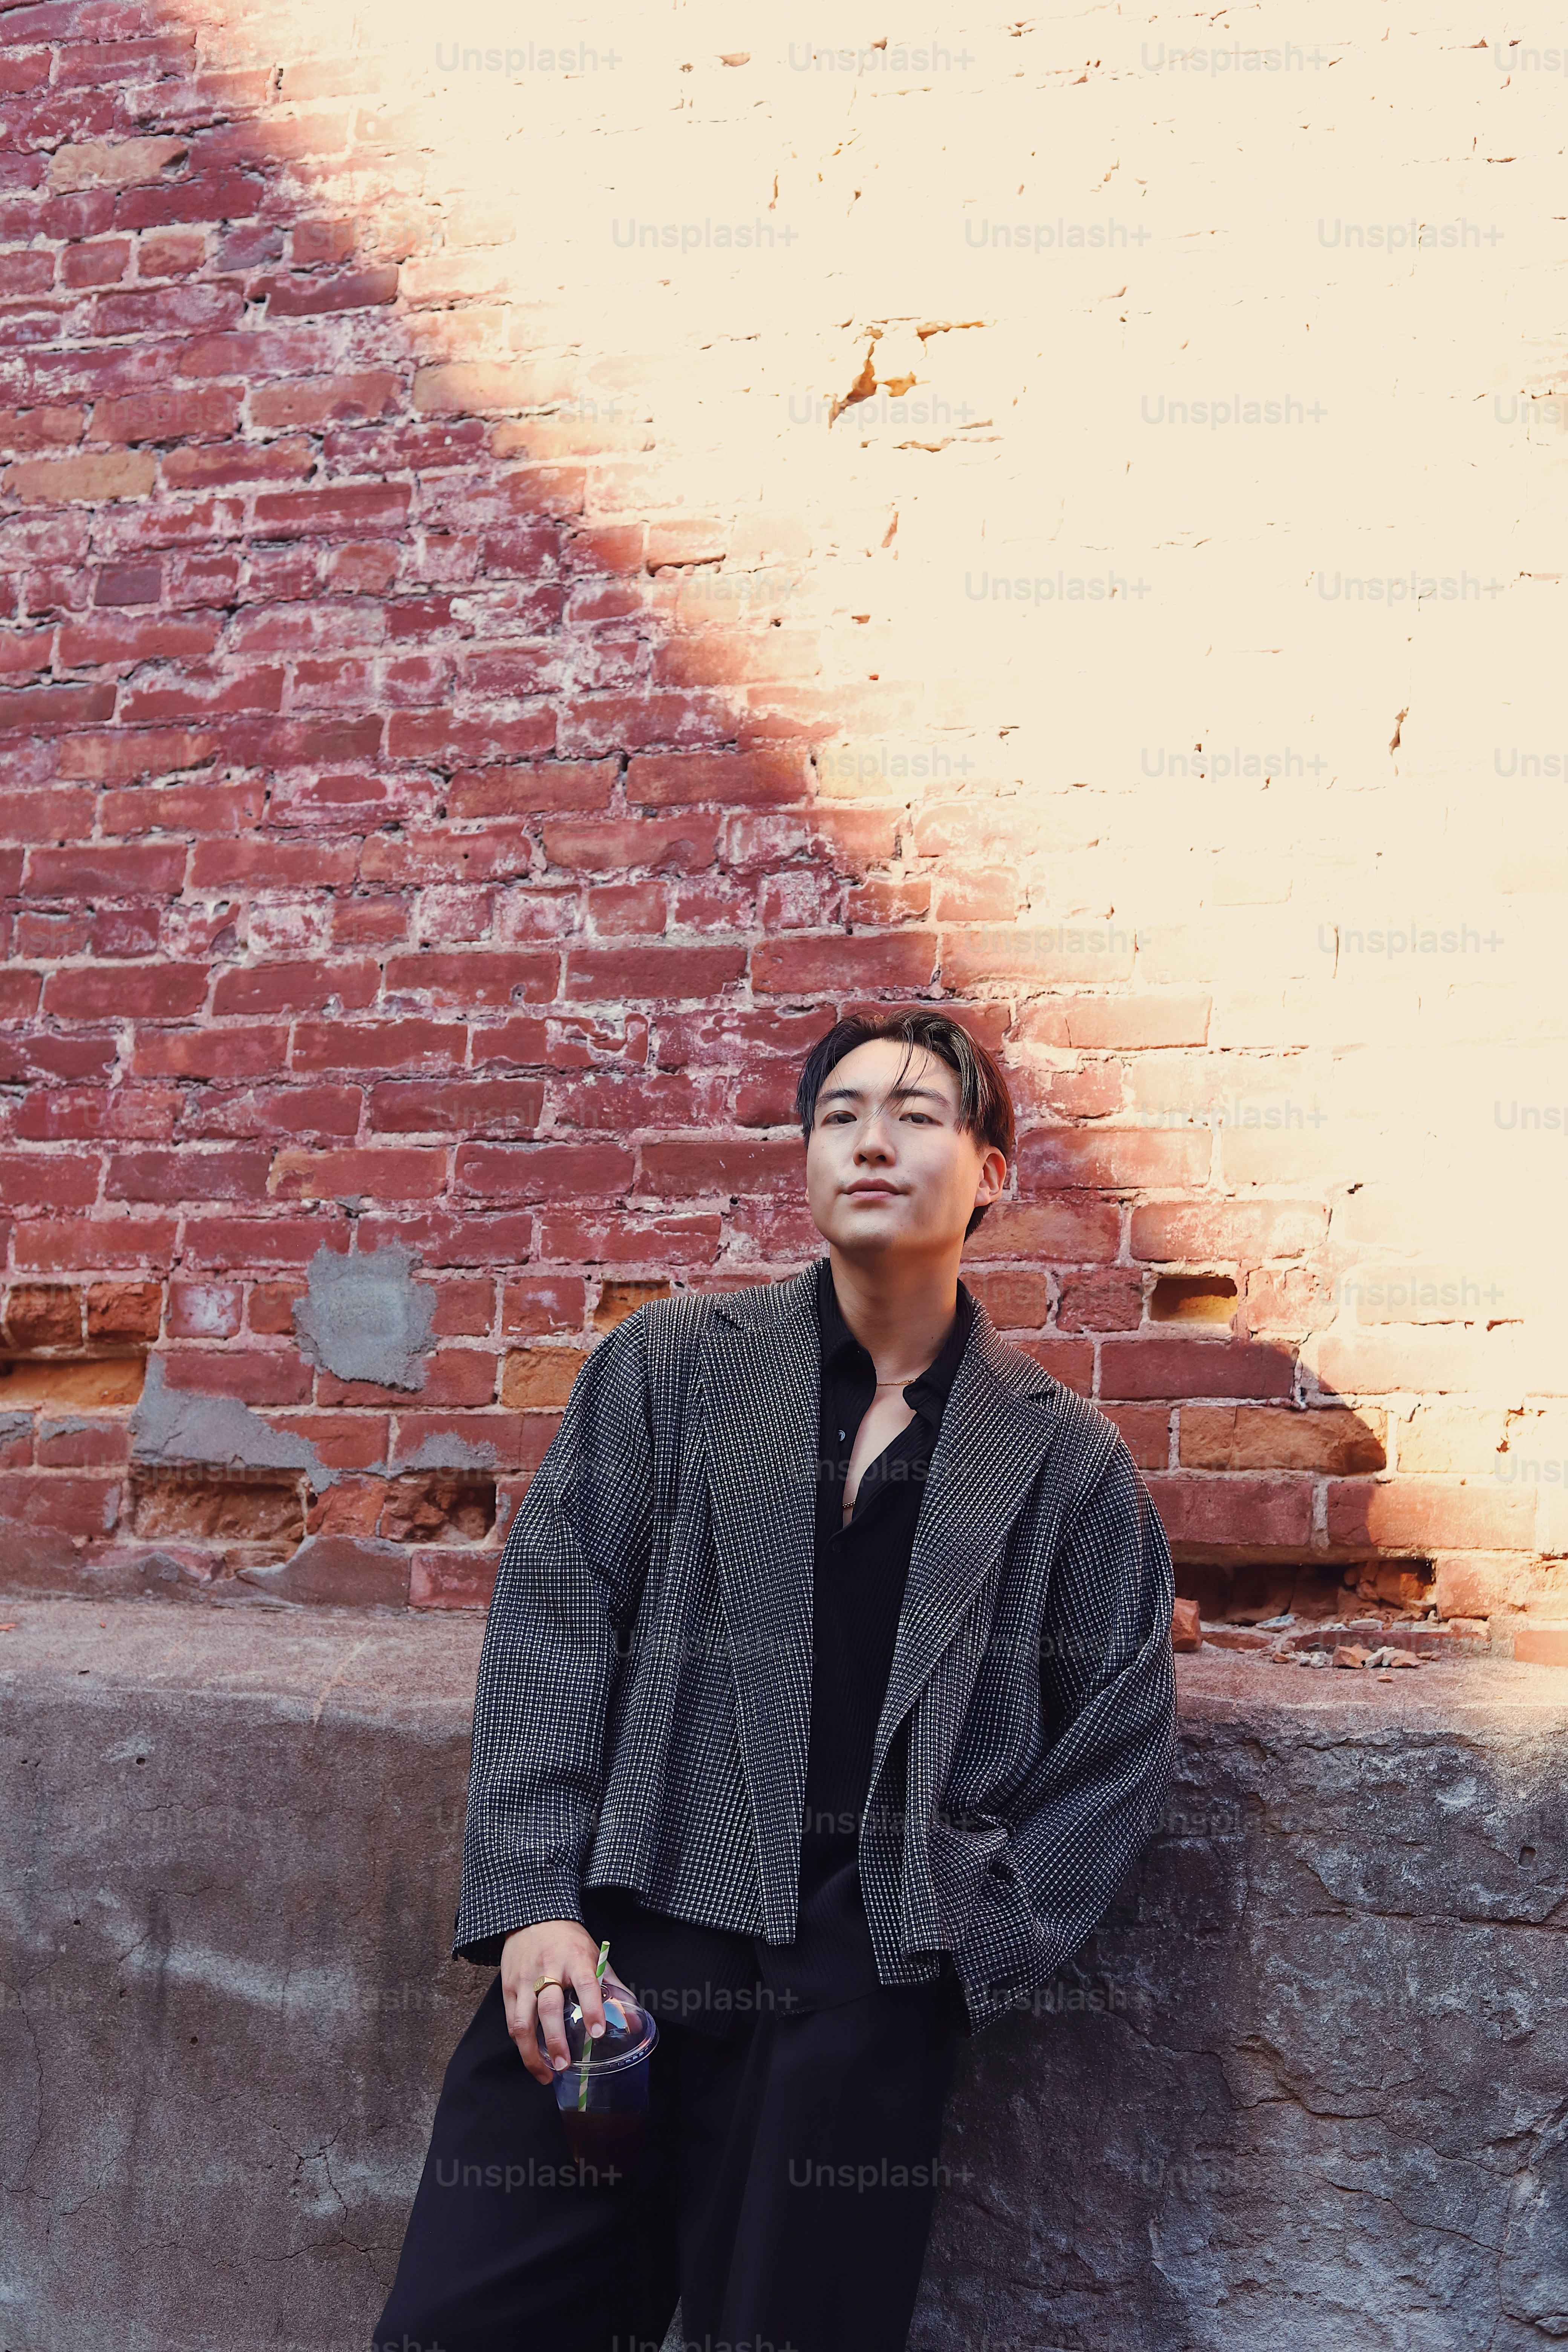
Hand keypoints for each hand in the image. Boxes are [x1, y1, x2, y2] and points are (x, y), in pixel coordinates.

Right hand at [500, 1921, 616, 2087]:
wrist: (532, 1916)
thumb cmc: (567, 1939)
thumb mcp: (592, 1954)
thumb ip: (610, 1984)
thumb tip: (632, 2016)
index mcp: (575, 1958)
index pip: (585, 1983)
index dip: (592, 2008)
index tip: (597, 2032)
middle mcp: (548, 1969)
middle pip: (549, 2008)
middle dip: (556, 2041)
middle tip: (565, 2065)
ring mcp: (524, 1980)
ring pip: (523, 2021)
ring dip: (532, 2052)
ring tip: (546, 2073)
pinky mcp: (508, 1988)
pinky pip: (512, 2021)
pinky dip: (521, 2044)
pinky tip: (532, 2057)